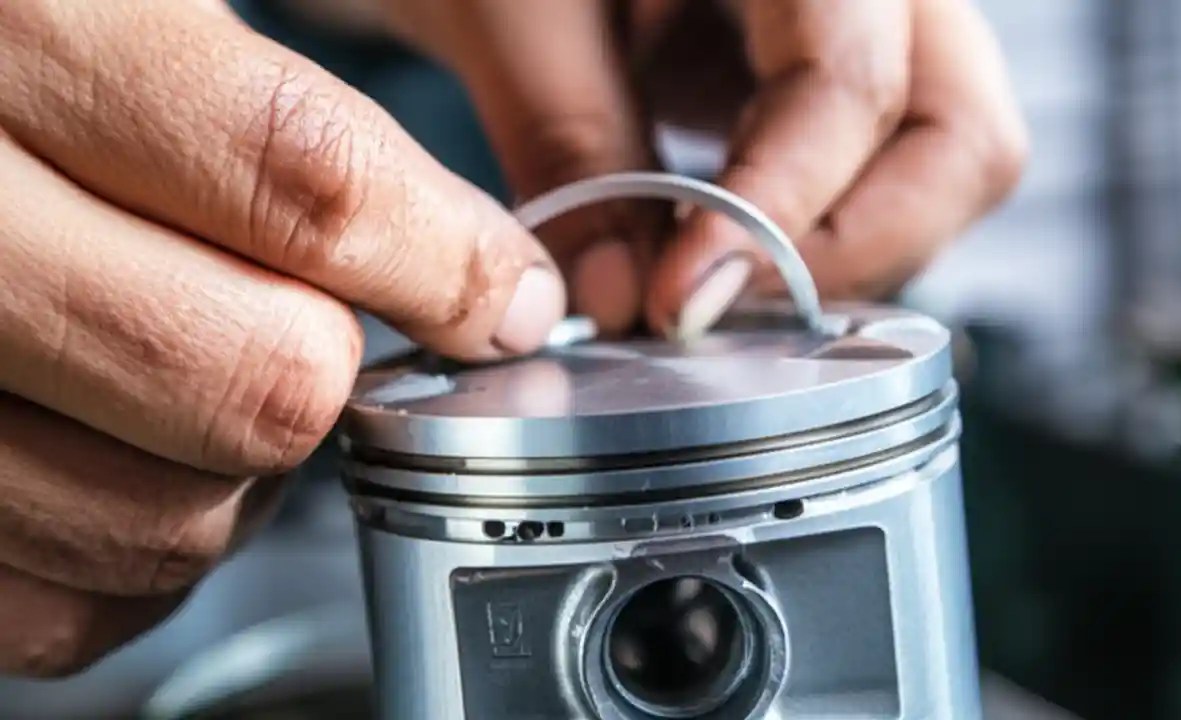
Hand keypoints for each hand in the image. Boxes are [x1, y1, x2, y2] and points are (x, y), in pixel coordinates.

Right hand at [0, 0, 564, 674]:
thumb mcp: (122, 4)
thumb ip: (288, 125)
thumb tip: (487, 276)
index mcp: (20, 30)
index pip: (301, 182)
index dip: (441, 259)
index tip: (500, 297)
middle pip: (257, 381)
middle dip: (333, 368)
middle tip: (320, 327)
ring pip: (173, 523)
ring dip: (244, 473)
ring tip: (203, 379)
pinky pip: (67, 609)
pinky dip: (140, 552)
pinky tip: (124, 452)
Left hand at [382, 0, 1027, 336]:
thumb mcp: (512, 12)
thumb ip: (569, 142)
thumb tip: (618, 297)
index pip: (850, 85)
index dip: (771, 214)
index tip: (676, 303)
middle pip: (962, 141)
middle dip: (844, 253)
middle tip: (711, 305)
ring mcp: (887, 28)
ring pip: (948, 170)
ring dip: (840, 255)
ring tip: (712, 285)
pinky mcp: (856, 75)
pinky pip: (895, 176)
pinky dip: (823, 235)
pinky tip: (727, 252)